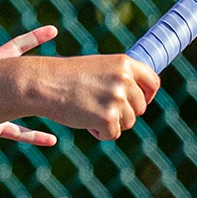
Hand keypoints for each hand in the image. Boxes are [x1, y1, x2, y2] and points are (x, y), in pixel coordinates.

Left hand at [0, 20, 58, 147]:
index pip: (15, 50)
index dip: (33, 40)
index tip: (53, 31)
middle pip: (28, 76)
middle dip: (47, 71)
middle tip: (71, 65)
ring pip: (27, 106)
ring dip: (46, 105)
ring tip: (67, 104)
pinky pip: (16, 132)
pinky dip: (33, 136)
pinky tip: (50, 140)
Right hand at [42, 53, 158, 140]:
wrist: (43, 83)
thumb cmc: (67, 77)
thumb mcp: (99, 68)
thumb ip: (121, 78)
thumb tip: (140, 98)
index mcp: (124, 63)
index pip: (153, 83)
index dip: (148, 96)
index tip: (138, 103)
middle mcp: (125, 79)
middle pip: (140, 108)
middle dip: (123, 113)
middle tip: (100, 109)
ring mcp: (117, 99)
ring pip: (128, 123)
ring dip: (111, 123)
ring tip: (88, 112)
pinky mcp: (108, 118)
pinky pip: (112, 134)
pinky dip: (100, 133)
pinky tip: (84, 121)